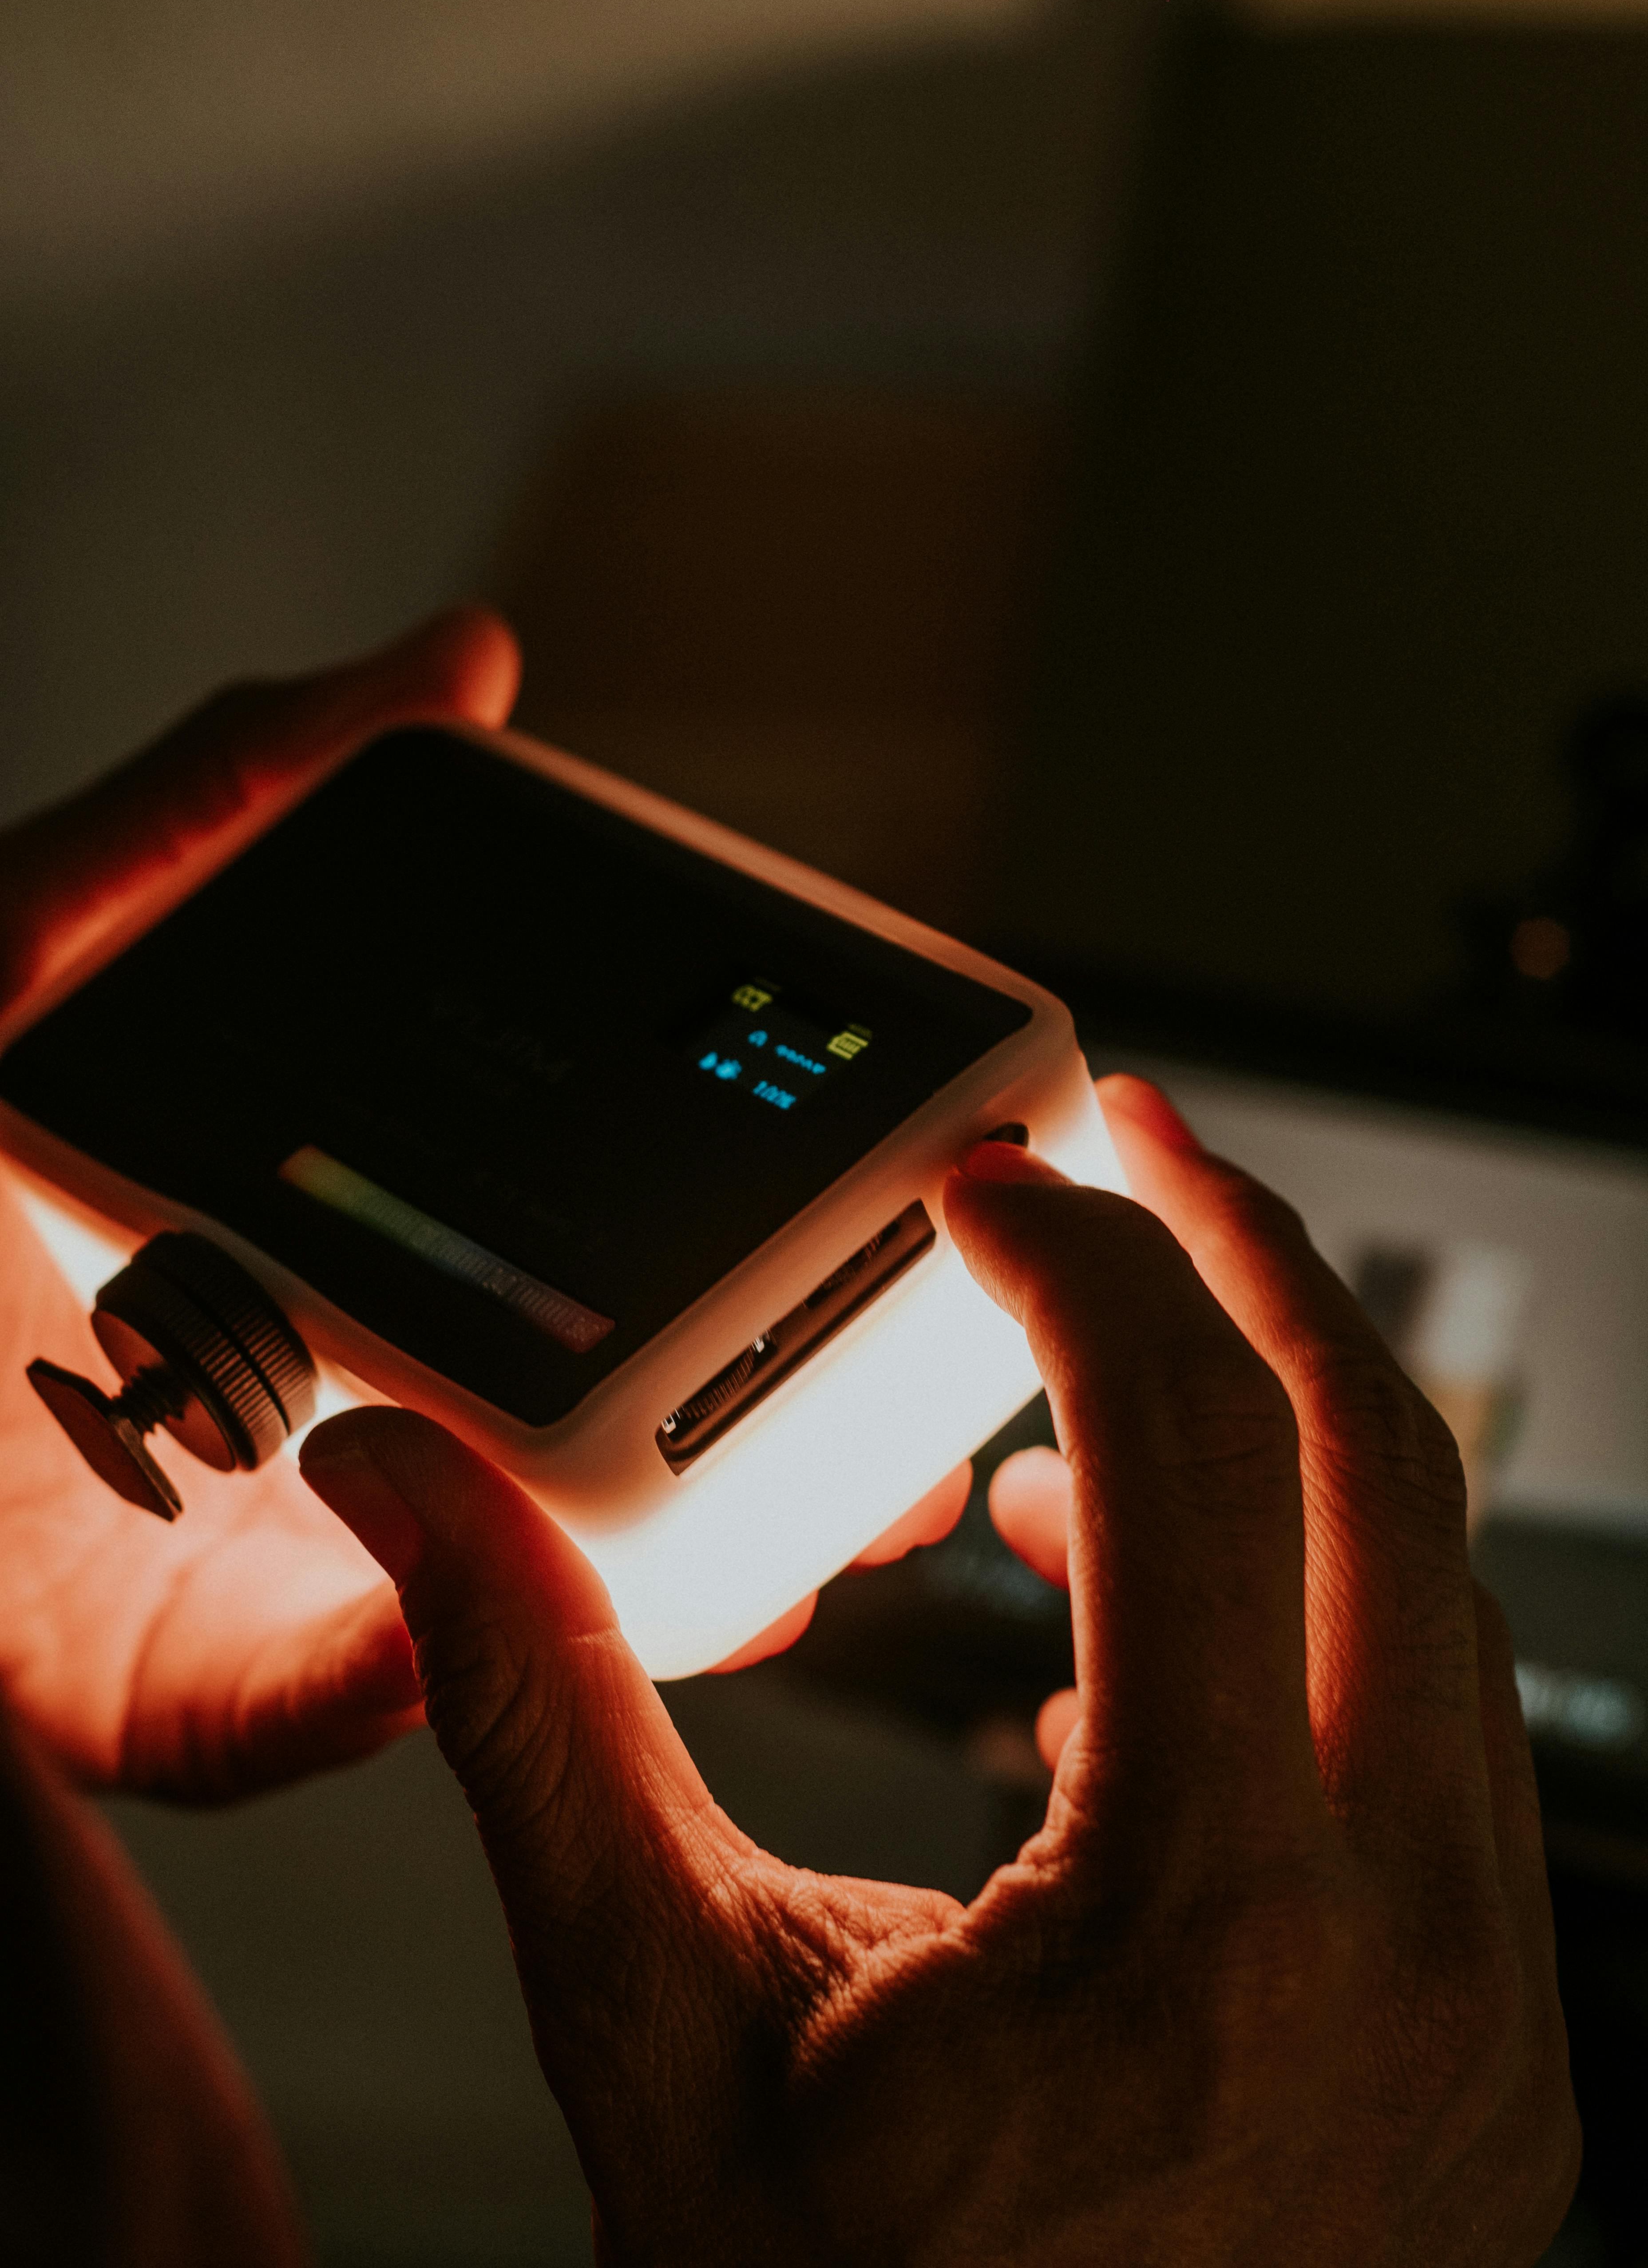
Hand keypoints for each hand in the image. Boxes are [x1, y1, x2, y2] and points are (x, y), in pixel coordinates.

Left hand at [0, 613, 965, 1791]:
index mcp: (302, 1258)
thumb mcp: (26, 935)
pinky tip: (465, 1628)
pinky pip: (286, 1720)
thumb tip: (459, 661)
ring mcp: (221, 1563)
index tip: (843, 1245)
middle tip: (884, 1470)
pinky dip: (383, 1686)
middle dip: (740, 1484)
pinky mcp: (128, 1687)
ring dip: (627, 1615)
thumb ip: (218, 805)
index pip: (550, 1275)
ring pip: (470, 1625)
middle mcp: (291, 1419)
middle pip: (552, 1473)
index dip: (713, 1282)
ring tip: (773, 1574)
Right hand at [301, 1077, 1577, 2266]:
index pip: (1191, 1459)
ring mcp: (1486, 2006)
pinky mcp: (1498, 2039)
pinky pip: (1448, 1729)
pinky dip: (1321, 1599)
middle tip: (1132, 1151)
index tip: (992, 1179)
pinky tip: (1159, 1610)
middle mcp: (1404, 1950)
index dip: (1086, 1265)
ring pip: (1439, 1593)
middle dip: (1247, 1265)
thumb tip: (408, 1494)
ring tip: (1100, 1371)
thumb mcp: (657, 2031)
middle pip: (1382, 1471)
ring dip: (1286, 1434)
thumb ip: (543, 1718)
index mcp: (1200, 1931)